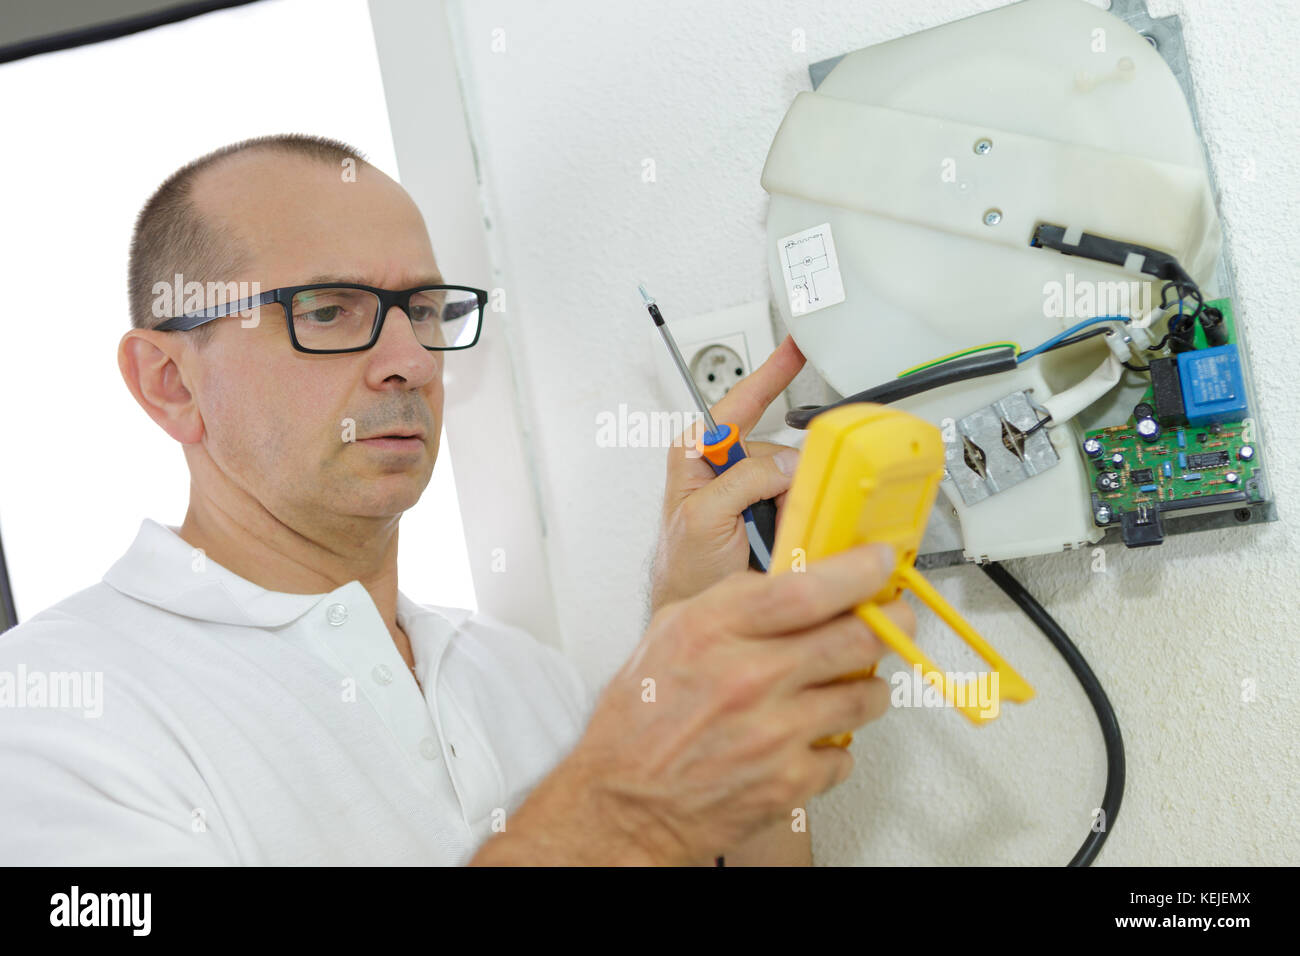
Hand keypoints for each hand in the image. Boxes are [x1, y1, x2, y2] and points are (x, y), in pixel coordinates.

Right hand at [477, 543, 915, 865]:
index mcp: (714, 631)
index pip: (807, 589)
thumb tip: (797, 578)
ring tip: (846, 683)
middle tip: (889, 619)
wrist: (623, 803)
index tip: (879, 563)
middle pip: (855, 638)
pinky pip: (846, 753)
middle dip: (887, 623)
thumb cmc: (640, 719)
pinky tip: (810, 736)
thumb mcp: (672, 632)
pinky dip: (834, 744)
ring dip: (865, 686)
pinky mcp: (789, 783)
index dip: (858, 571)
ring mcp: (773, 735)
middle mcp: (747, 679)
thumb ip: (734, 601)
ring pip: (865, 696)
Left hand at [649, 335, 805, 615]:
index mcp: (699, 454)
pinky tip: (782, 538)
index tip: (794, 347)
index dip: (769, 374)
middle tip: (766, 514)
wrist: (701, 611)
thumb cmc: (684, 567)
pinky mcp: (775, 513)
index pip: (738, 404)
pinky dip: (802, 518)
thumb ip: (739, 482)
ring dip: (790, 506)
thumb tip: (783, 463)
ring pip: (797, 478)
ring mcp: (754, 492)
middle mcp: (728, 467)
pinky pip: (804, 503)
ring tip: (765, 536)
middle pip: (779, 448)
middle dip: (784, 478)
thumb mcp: (702, 518)